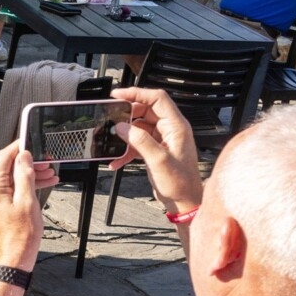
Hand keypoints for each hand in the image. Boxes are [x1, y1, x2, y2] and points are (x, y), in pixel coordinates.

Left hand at [0, 145, 54, 269]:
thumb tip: (23, 157)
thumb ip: (24, 174)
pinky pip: (9, 186)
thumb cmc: (21, 233)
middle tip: (45, 161)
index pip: (2, 158)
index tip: (30, 143)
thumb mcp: (27, 199)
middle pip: (5, 166)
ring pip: (9, 176)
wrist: (17, 252)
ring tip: (48, 173)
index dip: (18, 149)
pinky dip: (24, 183)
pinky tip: (41, 182)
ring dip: (28, 173)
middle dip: (27, 162)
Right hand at [109, 86, 202, 210]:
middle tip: (111, 119)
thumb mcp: (158, 160)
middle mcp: (170, 130)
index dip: (137, 93)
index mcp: (176, 126)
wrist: (184, 202)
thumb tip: (121, 126)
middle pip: (145, 110)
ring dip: (124, 134)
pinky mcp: (156, 150)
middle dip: (127, 115)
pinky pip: (137, 142)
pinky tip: (116, 160)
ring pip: (139, 126)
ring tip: (112, 141)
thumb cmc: (180, 183)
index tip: (117, 95)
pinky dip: (125, 150)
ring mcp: (163, 140)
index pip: (157, 98)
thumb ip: (140, 140)